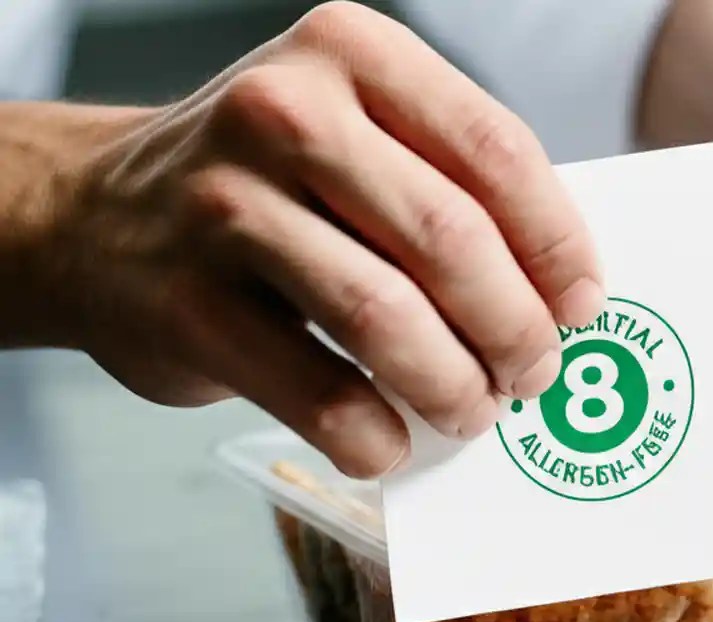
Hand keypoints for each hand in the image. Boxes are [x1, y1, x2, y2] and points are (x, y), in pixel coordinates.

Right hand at [4, 2, 602, 477]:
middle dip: (516, 328)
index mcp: (353, 53)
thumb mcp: (358, 135)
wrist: (93, 215)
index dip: (557, 245)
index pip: (496, 150)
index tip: (582, 307)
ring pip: (387, 318)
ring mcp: (224, 205)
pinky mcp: (186, 304)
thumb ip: (453, 186)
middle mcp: (284, 110)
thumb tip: (562, 294)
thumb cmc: (269, 184)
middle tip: (533, 372)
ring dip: (455, 387)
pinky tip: (391, 440)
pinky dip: (375, 435)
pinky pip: (317, 392)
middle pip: (450, 239)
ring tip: (474, 410)